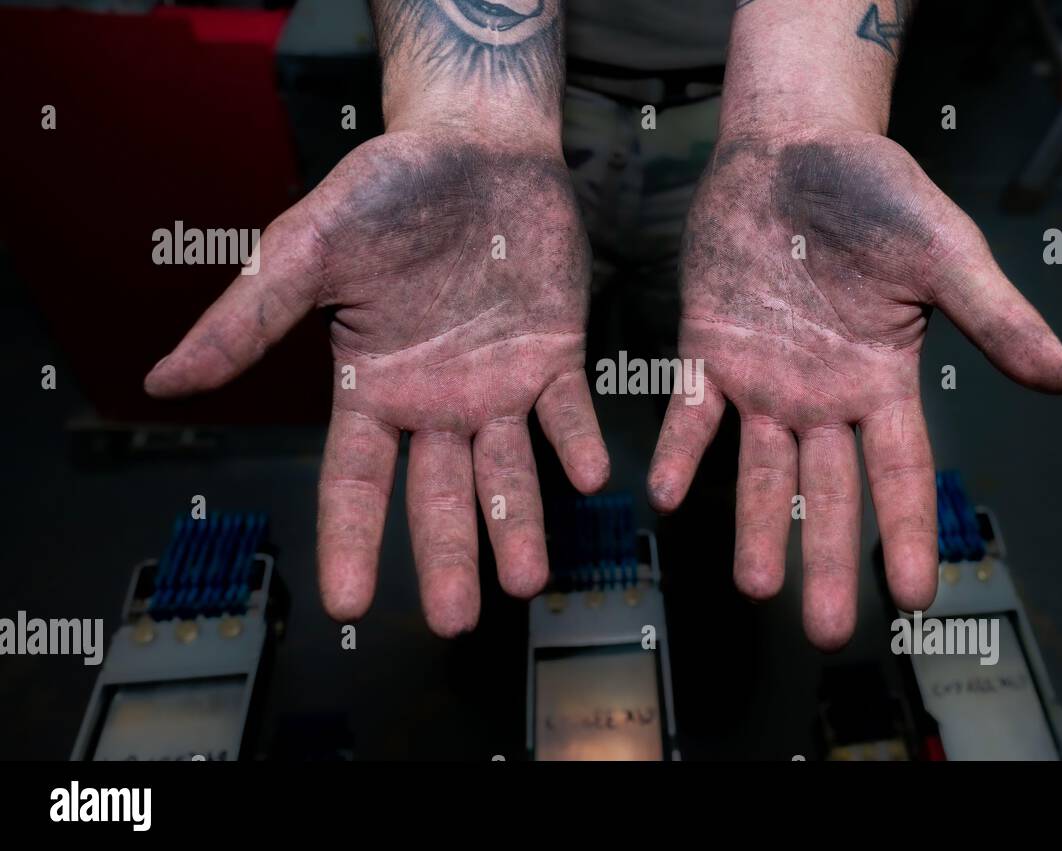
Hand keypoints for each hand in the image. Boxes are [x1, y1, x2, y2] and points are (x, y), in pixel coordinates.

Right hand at [146, 131, 609, 634]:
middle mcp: (434, 402)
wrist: (474, 144)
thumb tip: (162, 379)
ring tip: (528, 579)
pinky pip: (567, 412)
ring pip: (508, 470)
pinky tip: (587, 477)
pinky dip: (576, 443)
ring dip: (519, 524)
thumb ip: (249, 319)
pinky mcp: (554, 356)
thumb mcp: (308, 249)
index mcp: (370, 387)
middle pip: (439, 495)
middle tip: (457, 619)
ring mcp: (497, 384)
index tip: (348, 605)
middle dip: (449, 555)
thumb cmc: (384, 190)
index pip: (356, 481)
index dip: (352, 541)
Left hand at [648, 129, 1061, 649]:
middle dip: (828, 557)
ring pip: (758, 468)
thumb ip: (996, 317)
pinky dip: (679, 451)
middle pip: (828, 490)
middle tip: (826, 630)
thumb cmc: (878, 193)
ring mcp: (763, 377)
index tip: (917, 596)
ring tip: (755, 586)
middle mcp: (822, 395)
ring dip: (755, 524)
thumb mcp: (945, 253)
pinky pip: (690, 410)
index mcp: (882, 380)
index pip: (901, 472)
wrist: (793, 144)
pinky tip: (667, 495)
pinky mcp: (708, 347)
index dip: (908, 532)